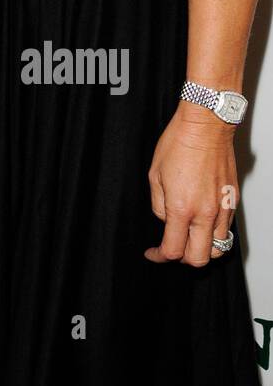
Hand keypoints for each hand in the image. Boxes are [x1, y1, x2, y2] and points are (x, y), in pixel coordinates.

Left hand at [145, 103, 239, 265]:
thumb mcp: (154, 175)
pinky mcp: (232, 200)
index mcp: (181, 207)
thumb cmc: (179, 144)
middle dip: (182, 259)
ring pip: (217, 248)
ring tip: (189, 237)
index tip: (153, 253)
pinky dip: (213, 233)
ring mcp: (222, 208)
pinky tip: (202, 222)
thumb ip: (159, 205)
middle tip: (171, 248)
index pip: (173, 249)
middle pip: (198, 258)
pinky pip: (226, 229)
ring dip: (201, 248)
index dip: (160, 256)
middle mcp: (205, 212)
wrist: (206, 126)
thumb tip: (165, 220)